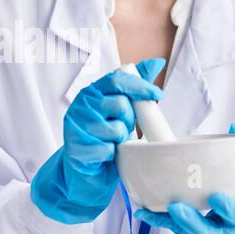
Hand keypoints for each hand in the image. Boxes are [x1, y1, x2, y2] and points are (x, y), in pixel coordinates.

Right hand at [30, 58, 164, 223]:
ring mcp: (76, 127)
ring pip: (116, 129)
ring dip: (120, 139)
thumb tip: (156, 62)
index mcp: (91, 93)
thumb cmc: (103, 136)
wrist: (84, 171)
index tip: (158, 94)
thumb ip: (135, 85)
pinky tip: (104, 155)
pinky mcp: (77, 149)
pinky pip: (108, 150)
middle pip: (120, 105)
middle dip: (129, 120)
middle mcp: (81, 106)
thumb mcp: (120, 108)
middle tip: (123, 128)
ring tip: (112, 142)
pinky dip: (112, 155)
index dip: (140, 86)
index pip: (117, 79)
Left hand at [133, 121, 234, 233]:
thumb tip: (233, 128)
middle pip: (204, 230)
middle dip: (189, 220)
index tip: (216, 198)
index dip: (227, 208)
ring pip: (186, 232)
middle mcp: (223, 233)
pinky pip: (175, 230)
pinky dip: (159, 220)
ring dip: (166, 220)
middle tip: (175, 207)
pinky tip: (142, 212)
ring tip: (148, 209)